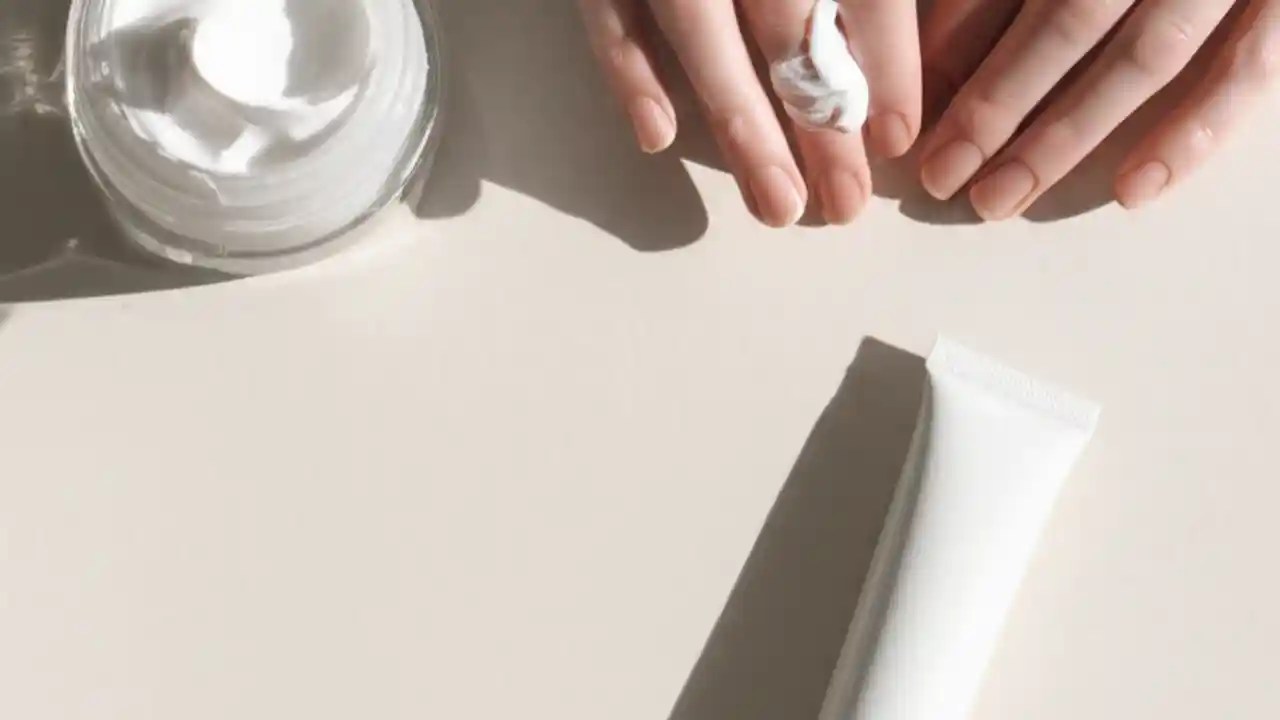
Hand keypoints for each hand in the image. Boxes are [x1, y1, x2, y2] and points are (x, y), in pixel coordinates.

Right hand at [578, 0, 922, 226]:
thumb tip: (890, 54)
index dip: (888, 61)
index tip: (897, 139)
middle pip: (786, 16)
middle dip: (821, 121)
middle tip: (845, 205)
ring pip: (699, 27)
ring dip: (741, 122)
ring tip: (777, 205)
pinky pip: (606, 11)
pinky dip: (628, 72)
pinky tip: (657, 137)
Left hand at [919, 0, 1278, 219]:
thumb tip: (928, 55)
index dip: (956, 44)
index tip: (909, 109)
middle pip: (1070, 17)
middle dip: (995, 104)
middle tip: (937, 175)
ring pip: (1144, 56)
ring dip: (1064, 136)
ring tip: (995, 200)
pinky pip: (1249, 72)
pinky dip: (1192, 134)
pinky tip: (1131, 190)